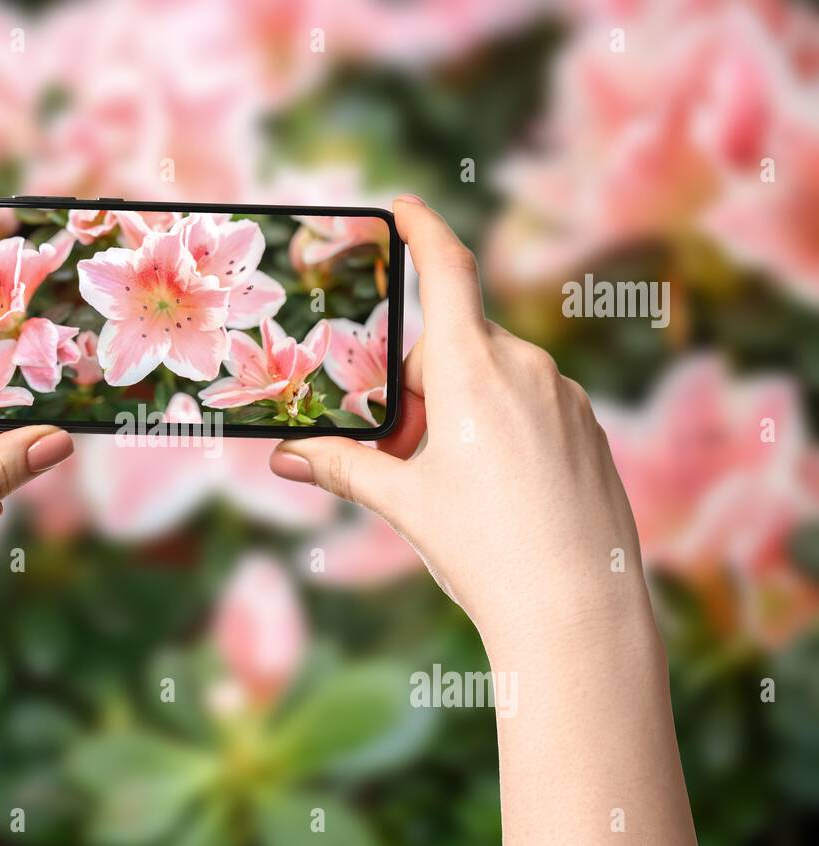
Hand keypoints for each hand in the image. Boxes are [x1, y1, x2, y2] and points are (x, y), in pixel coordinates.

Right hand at [269, 197, 697, 845]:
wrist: (578, 611)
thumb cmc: (484, 551)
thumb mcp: (403, 503)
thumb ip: (344, 468)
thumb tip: (286, 458)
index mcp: (474, 372)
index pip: (447, 273)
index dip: (423, 229)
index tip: (404, 203)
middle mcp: (527, 368)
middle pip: (457, 345)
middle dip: (419, 384)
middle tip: (396, 448)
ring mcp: (566, 397)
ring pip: (495, 377)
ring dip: (460, 407)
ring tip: (446, 481)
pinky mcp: (588, 429)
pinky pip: (533, 404)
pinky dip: (501, 425)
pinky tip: (495, 489)